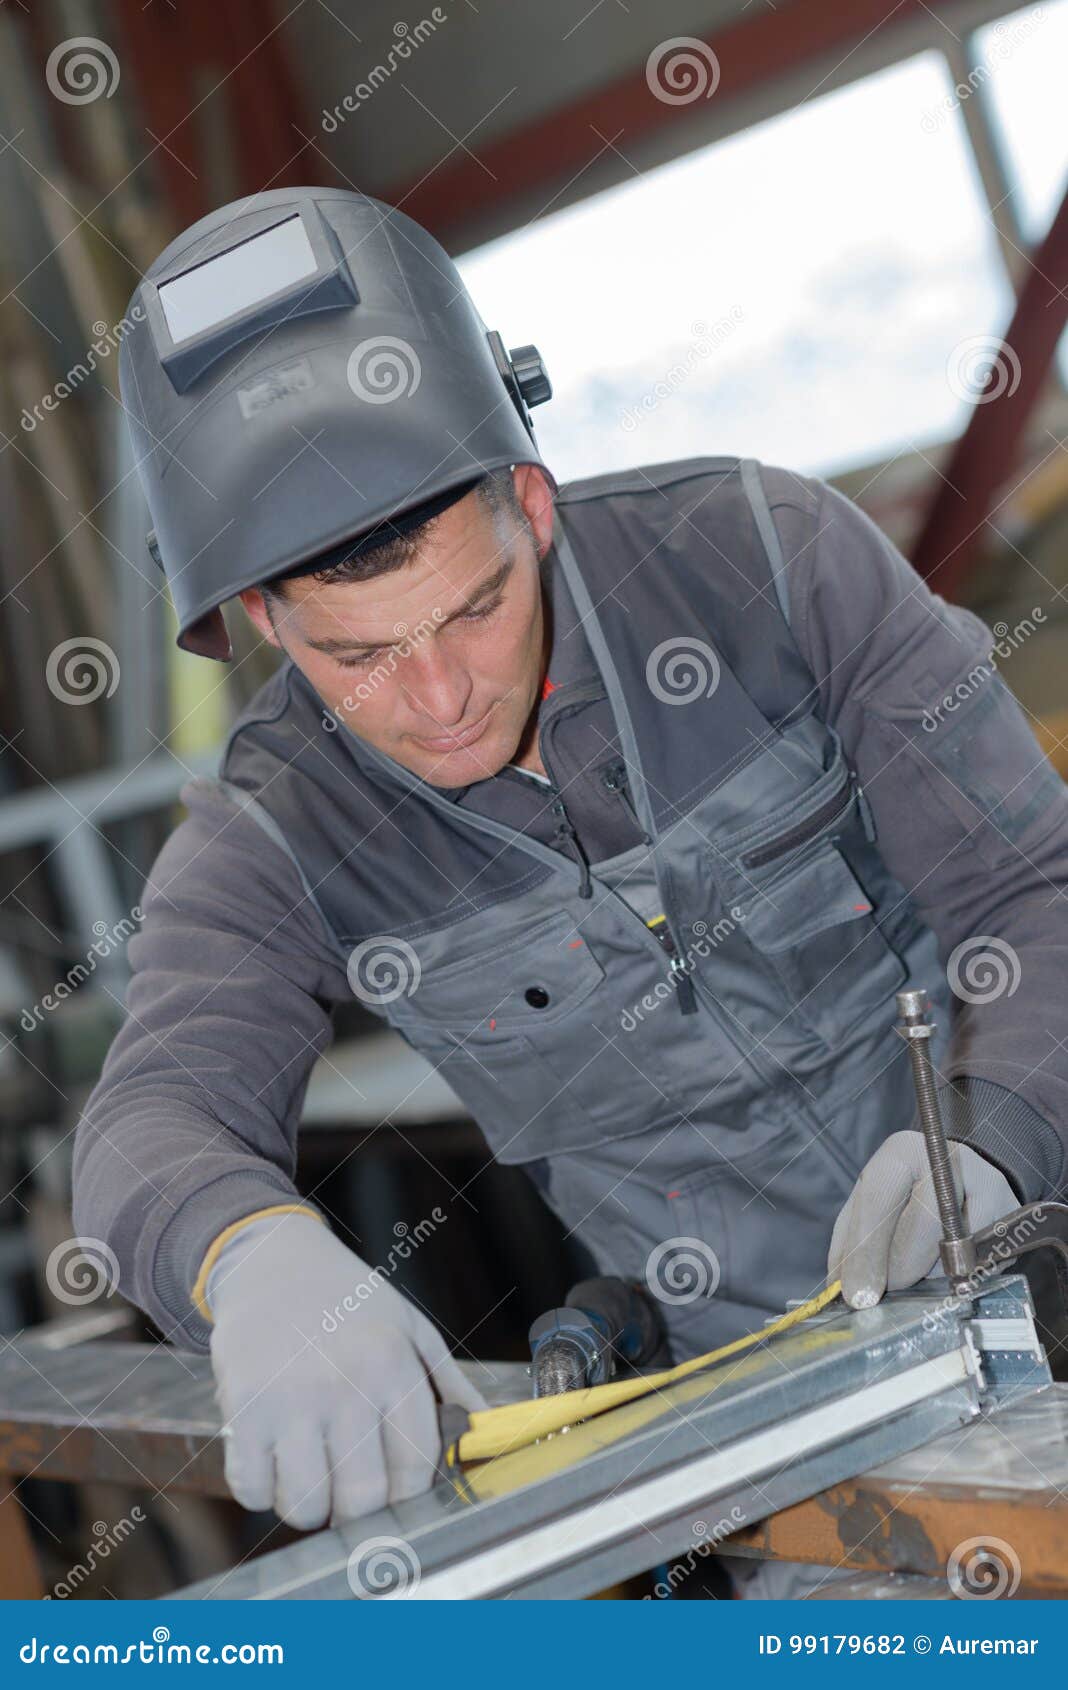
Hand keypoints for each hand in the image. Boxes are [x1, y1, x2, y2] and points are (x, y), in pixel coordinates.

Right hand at [206, 1211, 485, 1529]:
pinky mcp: (243, 1407)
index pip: (415, 1465)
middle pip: (362, 1498)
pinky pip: (253, 1489)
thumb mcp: (408, 1325)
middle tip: (347, 1496)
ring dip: (308, 1506)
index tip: (395, 1501)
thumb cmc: (345, 1299)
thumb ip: (447, 1381)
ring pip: (305, 1505)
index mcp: (393, 1365)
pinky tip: (271, 1460)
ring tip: (309, 1474)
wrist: (270, 1259)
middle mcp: (346, 1383)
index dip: (408, 1498)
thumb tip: (484, 1429)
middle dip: (357, 1513)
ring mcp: (291, 1398)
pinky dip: (261, 1490)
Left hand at [827, 1130, 1018, 1308]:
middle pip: (922, 1226)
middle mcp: (947, 1160)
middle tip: (887, 1289)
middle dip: (899, 1269)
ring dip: (931, 1272)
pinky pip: (985, 1261)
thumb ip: (851, 1242)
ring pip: (956, 1250)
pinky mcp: (1012, 1212)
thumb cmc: (904, 1194)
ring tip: (921, 1263)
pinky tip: (950, 1261)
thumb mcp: (869, 1205)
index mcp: (901, 1152)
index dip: (866, 1251)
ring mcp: (987, 1183)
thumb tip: (844, 1288)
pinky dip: (961, 1273)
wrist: (959, 1175)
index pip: (878, 1201)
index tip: (857, 1293)